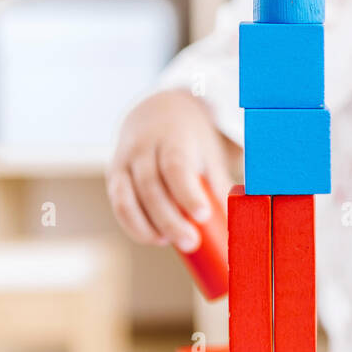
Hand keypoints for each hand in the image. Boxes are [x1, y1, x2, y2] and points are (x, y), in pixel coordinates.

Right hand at [106, 91, 233, 250]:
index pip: (176, 166)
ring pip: (127, 198)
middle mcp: (144, 147)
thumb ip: (220, 184)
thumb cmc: (190, 138)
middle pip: (151, 187)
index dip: (187, 193)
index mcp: (173, 138)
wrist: (156, 109)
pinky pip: (118, 204)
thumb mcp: (208, 151)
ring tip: (168, 242)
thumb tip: (237, 221)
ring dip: (147, 227)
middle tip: (190, 242)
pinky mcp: (114, 174)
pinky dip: (133, 225)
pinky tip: (152, 237)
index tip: (202, 215)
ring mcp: (124, 160)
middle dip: (169, 220)